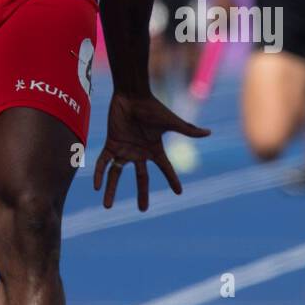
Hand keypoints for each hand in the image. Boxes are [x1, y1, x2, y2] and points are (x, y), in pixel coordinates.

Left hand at [93, 92, 210, 210]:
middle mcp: (139, 152)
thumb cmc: (152, 107)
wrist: (132, 94)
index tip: (179, 192)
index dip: (173, 180)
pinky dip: (99, 173)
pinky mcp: (111, 144)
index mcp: (154, 148)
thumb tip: (209, 133)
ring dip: (111, 190)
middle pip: (141, 178)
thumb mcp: (171, 121)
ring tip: (107, 207)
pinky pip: (103, 162)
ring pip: (116, 174)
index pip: (165, 168)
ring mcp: (124, 149)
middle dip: (141, 193)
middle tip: (143, 210)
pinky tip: (95, 186)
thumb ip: (188, 130)